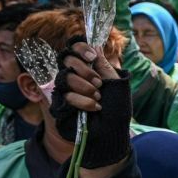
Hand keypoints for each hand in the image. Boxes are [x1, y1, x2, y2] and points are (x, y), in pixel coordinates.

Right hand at [52, 41, 132, 169]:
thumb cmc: (117, 110)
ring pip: (64, 77)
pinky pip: (65, 96)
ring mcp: (65, 90)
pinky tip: (95, 108)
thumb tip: (95, 43)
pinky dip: (83, 101)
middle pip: (66, 59)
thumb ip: (104, 65)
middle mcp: (74, 76)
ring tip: (98, 98)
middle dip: (84, 70)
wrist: (112, 133)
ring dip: (85, 87)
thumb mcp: (116, 84)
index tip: (92, 57)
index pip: (74, 49)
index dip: (80, 48)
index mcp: (88, 69)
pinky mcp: (60, 104)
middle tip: (99, 84)